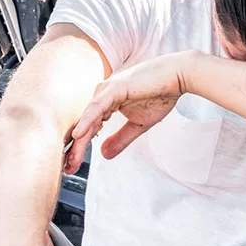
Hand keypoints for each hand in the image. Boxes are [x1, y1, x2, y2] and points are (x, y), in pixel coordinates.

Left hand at [64, 52, 195, 172]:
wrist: (177, 76)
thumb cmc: (160, 95)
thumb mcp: (139, 124)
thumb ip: (121, 138)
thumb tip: (103, 155)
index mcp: (106, 103)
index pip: (90, 128)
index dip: (81, 148)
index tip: (73, 167)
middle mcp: (101, 96)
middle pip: (85, 125)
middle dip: (75, 149)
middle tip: (68, 169)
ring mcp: (106, 90)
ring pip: (88, 119)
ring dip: (78, 140)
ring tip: (70, 159)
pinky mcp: (114, 88)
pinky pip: (97, 107)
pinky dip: (87, 121)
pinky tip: (78, 135)